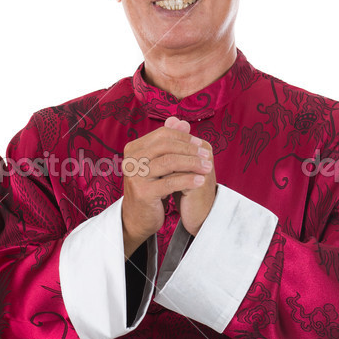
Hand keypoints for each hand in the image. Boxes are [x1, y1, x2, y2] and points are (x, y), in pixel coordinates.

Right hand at [121, 116, 214, 255]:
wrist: (138, 217)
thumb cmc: (151, 188)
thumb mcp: (160, 163)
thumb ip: (170, 142)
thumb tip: (182, 122)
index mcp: (134, 148)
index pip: (162, 134)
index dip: (184, 138)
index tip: (200, 144)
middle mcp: (131, 159)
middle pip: (166, 146)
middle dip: (190, 150)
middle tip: (207, 155)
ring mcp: (135, 176)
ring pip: (169, 162)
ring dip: (192, 163)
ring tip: (207, 167)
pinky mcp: (142, 192)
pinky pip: (170, 182)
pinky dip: (188, 180)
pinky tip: (201, 181)